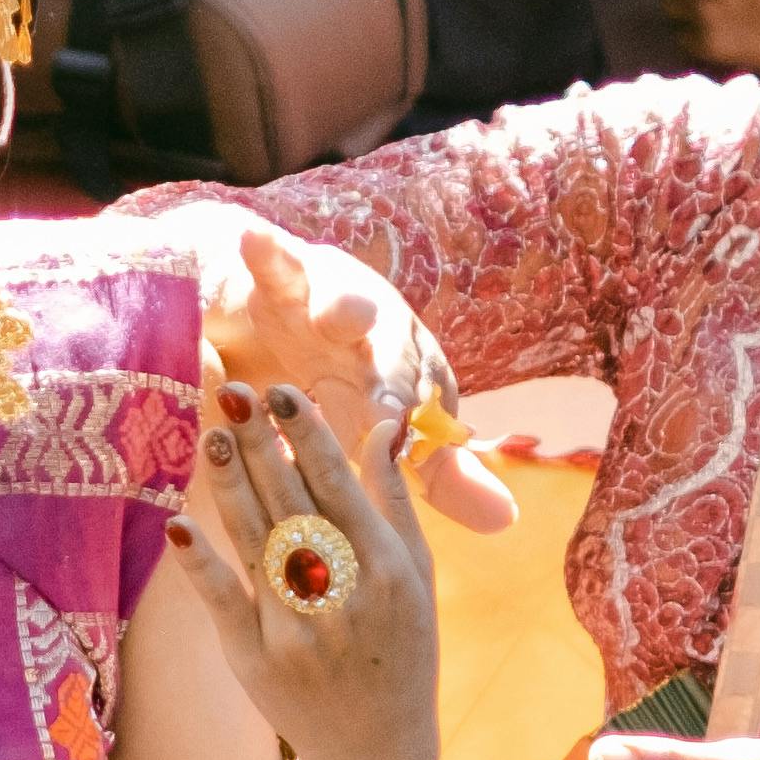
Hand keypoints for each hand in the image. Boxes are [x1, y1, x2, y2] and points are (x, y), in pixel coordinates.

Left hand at [162, 373, 438, 759]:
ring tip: (211, 434)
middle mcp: (343, 596)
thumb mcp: (416, 576)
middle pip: (293, 505)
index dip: (307, 437)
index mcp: (388, 570)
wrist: (375, 749)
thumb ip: (395, 500)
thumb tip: (385, 424)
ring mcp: (295, 629)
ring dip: (230, 485)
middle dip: (262, 446)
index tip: (282, 393)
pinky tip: (177, 524)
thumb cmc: (401, 649)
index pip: (340, 488)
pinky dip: (200, 565)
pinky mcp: (254, 659)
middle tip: (235, 393)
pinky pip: (223, 602)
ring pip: (256, 541)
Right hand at [189, 219, 515, 535]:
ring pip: (341, 304)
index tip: (412, 463)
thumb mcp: (383, 432)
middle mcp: (381, 338)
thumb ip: (436, 473)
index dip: (419, 437)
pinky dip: (266, 251)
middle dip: (391, 380)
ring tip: (344, 317)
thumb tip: (505, 520)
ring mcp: (333, 300)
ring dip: (343, 309)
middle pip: (391, 360)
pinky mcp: (284, 275)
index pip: (421, 416)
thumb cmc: (341, 380)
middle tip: (386, 410)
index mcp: (410, 377)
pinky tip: (254, 239)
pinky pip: (275, 263)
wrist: (275, 313)